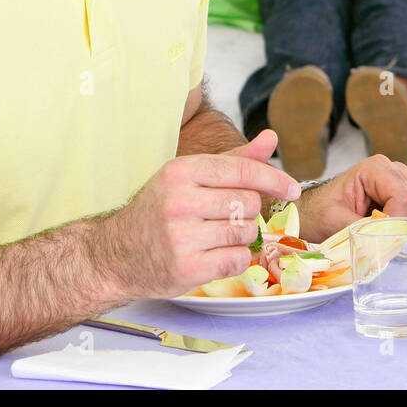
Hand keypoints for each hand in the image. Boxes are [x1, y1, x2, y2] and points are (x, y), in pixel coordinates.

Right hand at [100, 130, 300, 298]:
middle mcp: (179, 202)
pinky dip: (234, 259)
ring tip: (213, 236)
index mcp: (181, 172)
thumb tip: (271, 138)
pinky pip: (237, 260)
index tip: (292, 188)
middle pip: (249, 203)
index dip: (274, 179)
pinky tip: (213, 255)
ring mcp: (181, 237)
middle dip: (246, 211)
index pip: (244, 171)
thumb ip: (235, 160)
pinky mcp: (186, 269)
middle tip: (223, 217)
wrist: (115, 255)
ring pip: (246, 232)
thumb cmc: (160, 211)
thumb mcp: (190, 177)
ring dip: (240, 237)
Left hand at [302, 154, 406, 239]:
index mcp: (377, 168)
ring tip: (393, 237)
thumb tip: (384, 249)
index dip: (398, 223)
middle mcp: (398, 172)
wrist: (317, 211)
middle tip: (386, 242)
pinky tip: (405, 234)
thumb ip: (361, 231)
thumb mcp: (334, 220)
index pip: (405, 197)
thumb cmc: (322, 211)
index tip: (382, 239)